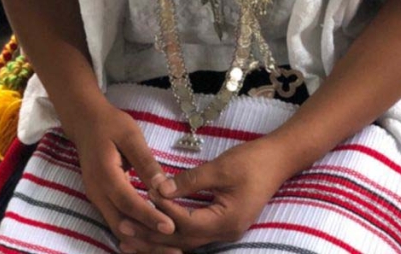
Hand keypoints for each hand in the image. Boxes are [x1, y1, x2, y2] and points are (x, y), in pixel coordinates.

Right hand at [61, 100, 178, 250]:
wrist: (85, 122)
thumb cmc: (110, 124)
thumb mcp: (131, 136)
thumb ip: (146, 162)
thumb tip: (163, 188)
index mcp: (105, 176)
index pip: (128, 203)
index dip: (149, 217)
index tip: (170, 227)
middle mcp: (97, 193)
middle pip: (122, 226)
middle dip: (148, 241)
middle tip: (174, 251)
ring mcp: (97, 199)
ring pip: (119, 229)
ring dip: (141, 242)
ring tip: (167, 250)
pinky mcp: (101, 201)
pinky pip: (116, 222)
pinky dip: (134, 235)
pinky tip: (150, 242)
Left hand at [124, 139, 290, 253]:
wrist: (278, 160)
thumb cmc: (252, 160)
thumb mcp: (221, 167)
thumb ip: (190, 180)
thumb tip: (159, 189)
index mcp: (225, 221)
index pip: (185, 224)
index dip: (162, 214)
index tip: (141, 200)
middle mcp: (223, 233)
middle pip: (181, 241)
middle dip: (151, 237)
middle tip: (122, 230)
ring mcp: (223, 230)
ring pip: (185, 241)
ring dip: (158, 239)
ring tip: (130, 236)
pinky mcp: (221, 222)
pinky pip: (192, 233)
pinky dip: (172, 231)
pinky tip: (155, 227)